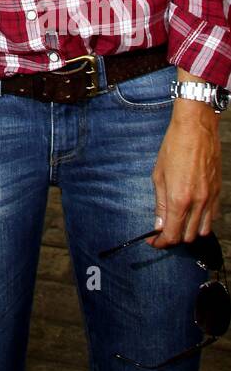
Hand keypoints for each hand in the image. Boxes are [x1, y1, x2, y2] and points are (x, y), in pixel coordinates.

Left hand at [150, 99, 221, 247]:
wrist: (196, 128)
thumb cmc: (174, 147)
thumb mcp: (159, 174)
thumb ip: (159, 203)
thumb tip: (158, 224)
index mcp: (179, 198)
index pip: (172, 234)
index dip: (161, 242)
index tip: (153, 241)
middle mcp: (197, 202)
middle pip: (188, 236)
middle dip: (173, 238)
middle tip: (163, 231)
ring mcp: (210, 198)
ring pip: (202, 231)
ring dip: (189, 232)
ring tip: (178, 223)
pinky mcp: (218, 192)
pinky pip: (212, 217)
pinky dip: (202, 222)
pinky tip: (192, 213)